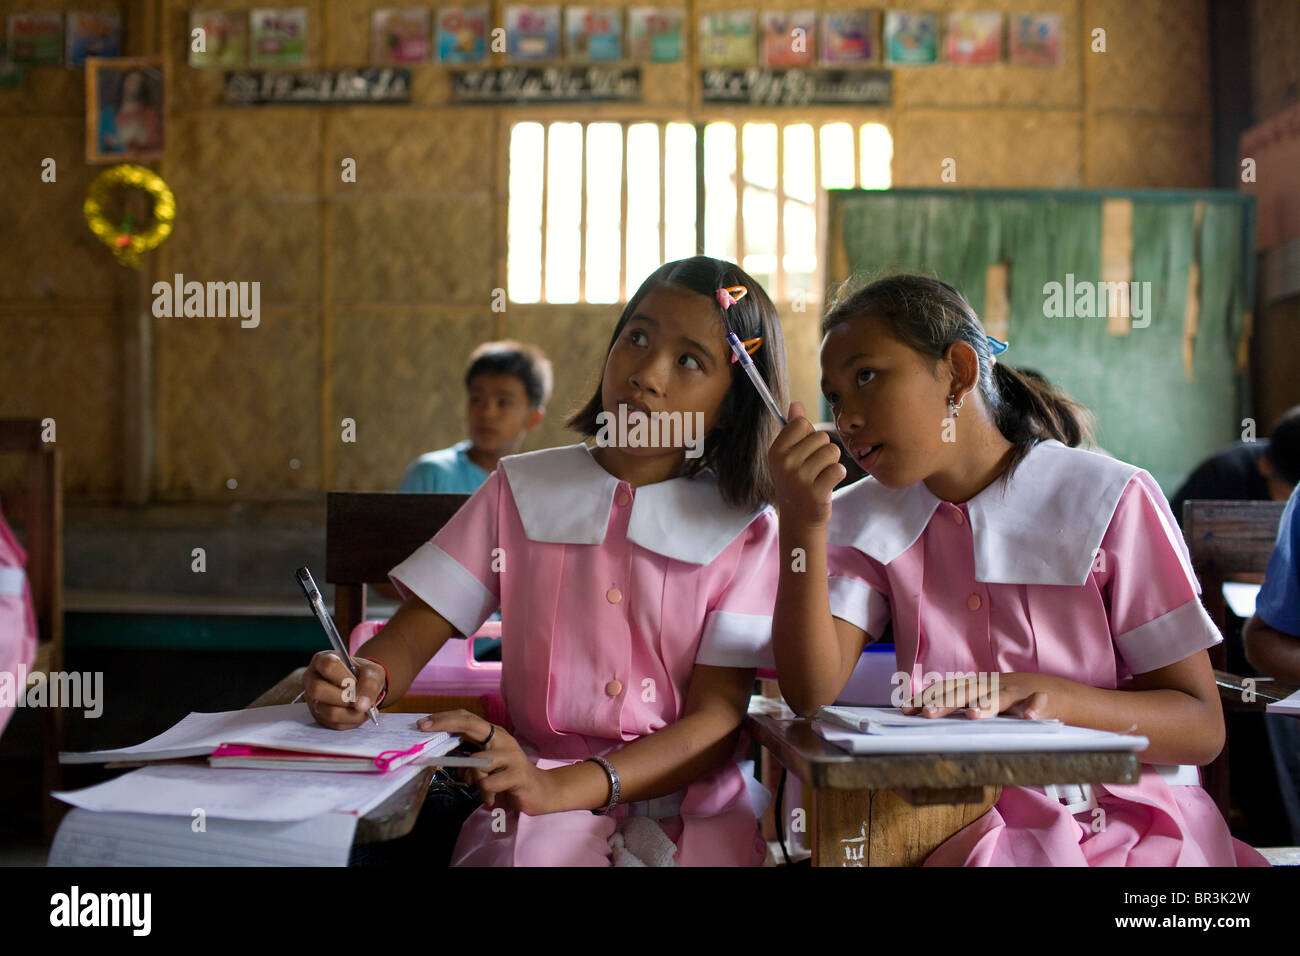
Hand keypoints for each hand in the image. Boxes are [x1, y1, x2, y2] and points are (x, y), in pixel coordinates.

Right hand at [302, 651, 385, 728]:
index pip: (328, 666)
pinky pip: (333, 724)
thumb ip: (370, 683)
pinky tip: (357, 713)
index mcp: (323, 660)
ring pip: (326, 711)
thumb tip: (362, 706)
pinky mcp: (318, 715)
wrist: (361, 686)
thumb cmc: (363, 674)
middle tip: (359, 698)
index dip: (345, 678)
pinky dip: (350, 721)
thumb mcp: (372, 672)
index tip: (357, 683)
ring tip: (362, 707)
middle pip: (318, 690)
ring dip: (350, 713)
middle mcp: (312, 679)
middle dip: (344, 697)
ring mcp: (312, 699)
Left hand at [418, 710, 559, 815]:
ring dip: (472, 779)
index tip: (421, 723)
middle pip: (470, 724)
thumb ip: (469, 758)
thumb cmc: (509, 778)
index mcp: (494, 735)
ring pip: (476, 763)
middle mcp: (502, 739)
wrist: (541, 791)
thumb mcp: (487, 765)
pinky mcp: (518, 773)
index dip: (444, 718)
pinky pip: (487, 784)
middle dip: (444, 724)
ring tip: (481, 788)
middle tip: (423, 728)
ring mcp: (511, 755)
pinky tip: (492, 798)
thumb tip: (443, 757)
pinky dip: (485, 794)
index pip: (467, 719)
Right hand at [767, 401, 844, 526]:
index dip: (808, 435)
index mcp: (776, 451)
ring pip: (832, 451)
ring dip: (831, 462)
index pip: (801, 424)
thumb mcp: (788, 455)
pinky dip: (838, 474)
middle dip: (822, 450)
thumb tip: (796, 404)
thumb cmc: (796, 481)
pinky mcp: (816, 492)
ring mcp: (799, 479)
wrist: (799, 517)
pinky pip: (838, 469)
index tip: (803, 451)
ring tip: (821, 475)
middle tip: (813, 468)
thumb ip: (793, 429)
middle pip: (820, 436)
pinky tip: (827, 484)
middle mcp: (785, 464)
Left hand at [900, 672, 1059, 720]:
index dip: (927, 698)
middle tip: (928, 714)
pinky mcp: (1043, 699)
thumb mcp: (981, 700)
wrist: (1053, 692)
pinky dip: (1035, 708)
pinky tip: (1029, 717)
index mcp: (976, 687)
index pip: (946, 690)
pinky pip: (1040, 703)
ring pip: (1000, 697)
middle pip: (966, 693)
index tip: (907, 711)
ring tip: (973, 715)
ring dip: (987, 704)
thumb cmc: (1009, 701)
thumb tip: (923, 715)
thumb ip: (957, 705)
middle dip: (946, 702)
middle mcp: (993, 686)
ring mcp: (1018, 691)